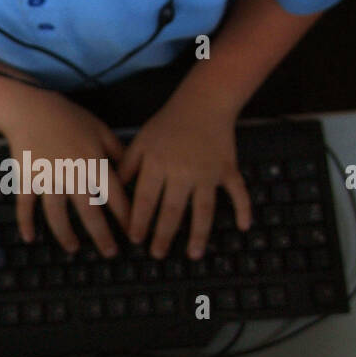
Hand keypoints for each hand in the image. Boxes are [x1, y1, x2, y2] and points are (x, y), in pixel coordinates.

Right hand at [2, 93, 129, 255]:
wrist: (31, 108)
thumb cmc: (68, 117)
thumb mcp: (100, 129)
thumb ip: (117, 151)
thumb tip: (133, 172)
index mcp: (94, 164)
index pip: (115, 197)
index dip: (126, 218)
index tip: (133, 234)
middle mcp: (73, 177)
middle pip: (89, 213)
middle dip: (101, 236)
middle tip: (109, 253)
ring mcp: (48, 180)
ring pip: (57, 216)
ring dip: (66, 236)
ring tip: (73, 249)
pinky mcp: (27, 180)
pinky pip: (25, 206)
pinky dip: (25, 223)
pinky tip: (29, 237)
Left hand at [119, 94, 251, 258]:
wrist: (203, 102)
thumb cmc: (168, 123)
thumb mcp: (141, 140)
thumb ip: (127, 165)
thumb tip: (112, 190)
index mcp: (158, 164)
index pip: (145, 198)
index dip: (139, 220)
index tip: (134, 239)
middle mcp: (182, 171)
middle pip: (172, 210)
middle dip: (164, 235)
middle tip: (157, 254)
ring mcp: (208, 172)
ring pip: (204, 209)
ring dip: (199, 234)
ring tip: (193, 254)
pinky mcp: (227, 169)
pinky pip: (237, 192)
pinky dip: (243, 208)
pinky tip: (244, 227)